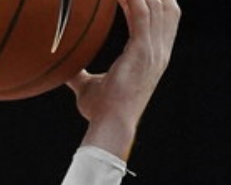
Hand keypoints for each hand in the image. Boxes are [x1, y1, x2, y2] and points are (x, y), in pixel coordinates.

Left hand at [67, 0, 178, 153]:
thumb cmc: (101, 112)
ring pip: (156, 6)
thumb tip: (63, 69)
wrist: (110, 126)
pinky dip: (131, 0)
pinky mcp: (142, 51)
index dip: (157, 1)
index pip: (164, 20)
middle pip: (166, 8)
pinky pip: (140, 14)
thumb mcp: (89, 88)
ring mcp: (153, 51)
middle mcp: (158, 51)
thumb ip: (80, 75)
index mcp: (153, 57)